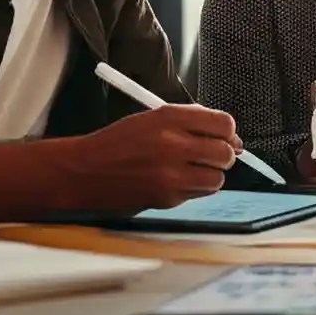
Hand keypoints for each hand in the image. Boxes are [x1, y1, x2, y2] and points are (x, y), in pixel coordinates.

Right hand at [64, 104, 241, 210]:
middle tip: (210, 156)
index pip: (223, 123)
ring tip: (192, 170)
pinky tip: (176, 181)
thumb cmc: (119, 143)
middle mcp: (173, 144)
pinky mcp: (166, 197)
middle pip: (225, 152)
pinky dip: (194, 189)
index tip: (225, 137)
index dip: (228, 132)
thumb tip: (230, 136)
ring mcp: (170, 173)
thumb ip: (190, 122)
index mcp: (169, 118)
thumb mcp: (152, 118)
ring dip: (210, 175)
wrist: (85, 171)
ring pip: (217, 178)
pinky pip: (198, 194)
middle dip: (223, 155)